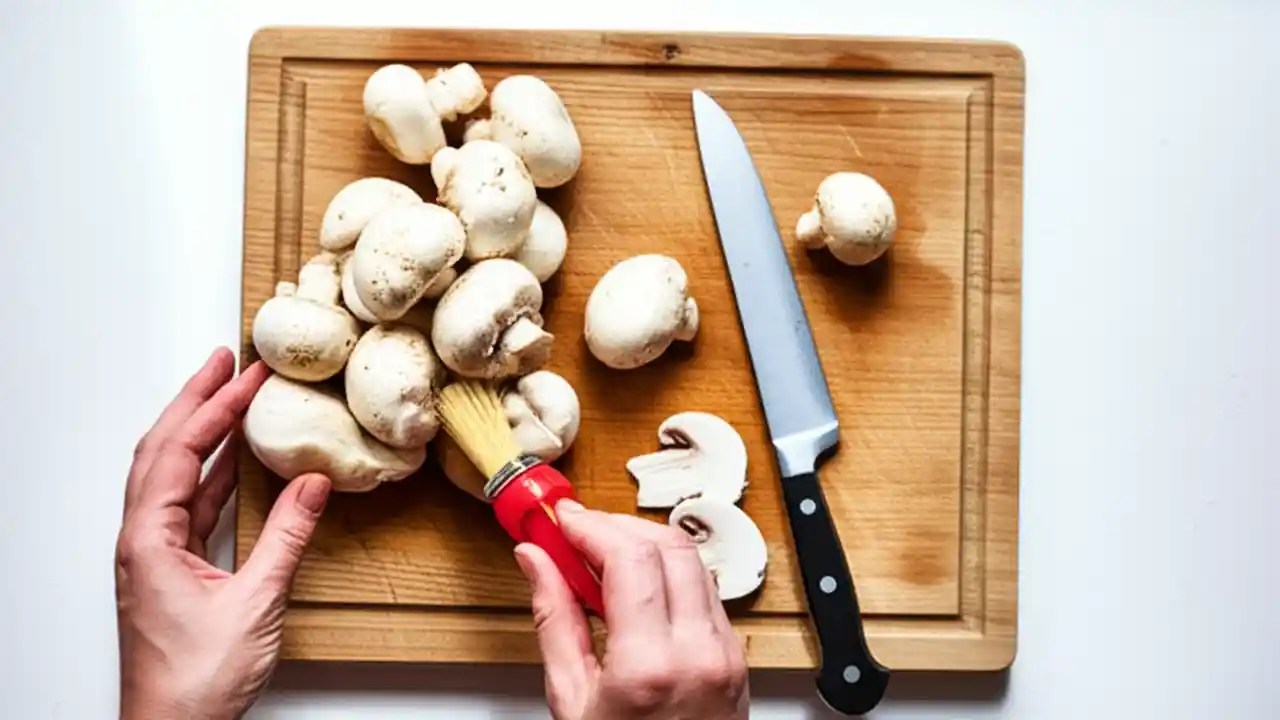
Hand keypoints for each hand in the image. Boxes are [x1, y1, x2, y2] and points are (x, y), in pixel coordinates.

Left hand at [115, 348, 331, 719]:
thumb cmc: (195, 681)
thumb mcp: (256, 601)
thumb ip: (286, 537)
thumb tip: (311, 484)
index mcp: (148, 540)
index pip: (178, 452)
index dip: (213, 407)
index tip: (242, 374)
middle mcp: (141, 539)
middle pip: (162, 450)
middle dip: (195, 401)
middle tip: (225, 363)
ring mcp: (153, 554)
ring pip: (172, 474)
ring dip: (201, 433)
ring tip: (231, 398)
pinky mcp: (170, 570)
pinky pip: (188, 504)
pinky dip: (212, 474)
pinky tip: (236, 463)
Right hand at [515, 500, 748, 719]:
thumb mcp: (571, 700)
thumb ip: (553, 619)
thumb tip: (535, 560)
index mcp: (649, 667)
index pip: (629, 558)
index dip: (591, 525)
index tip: (561, 518)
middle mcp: (698, 653)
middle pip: (667, 545)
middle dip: (617, 525)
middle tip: (577, 531)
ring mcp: (725, 654)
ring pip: (692, 559)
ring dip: (645, 544)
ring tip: (600, 556)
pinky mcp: (736, 656)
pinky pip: (706, 590)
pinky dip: (669, 572)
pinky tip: (635, 586)